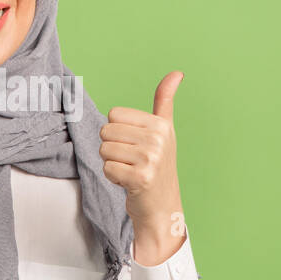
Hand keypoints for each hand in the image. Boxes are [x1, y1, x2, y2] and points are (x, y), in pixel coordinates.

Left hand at [100, 71, 186, 264]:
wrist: (162, 206)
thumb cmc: (158, 165)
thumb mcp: (164, 130)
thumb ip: (165, 100)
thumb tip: (176, 73)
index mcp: (161, 124)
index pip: (114, 114)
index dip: (118, 132)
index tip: (135, 145)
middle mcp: (158, 140)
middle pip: (106, 131)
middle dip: (113, 148)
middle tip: (131, 161)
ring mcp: (150, 159)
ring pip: (104, 150)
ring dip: (112, 163)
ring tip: (130, 171)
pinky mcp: (140, 178)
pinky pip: (107, 168)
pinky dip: (113, 178)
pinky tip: (129, 182)